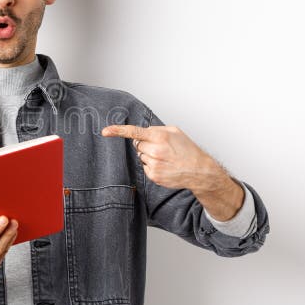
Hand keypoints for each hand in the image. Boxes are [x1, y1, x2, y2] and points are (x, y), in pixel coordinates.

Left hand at [101, 124, 217, 189]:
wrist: (199, 171)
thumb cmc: (188, 150)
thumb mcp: (175, 131)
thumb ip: (156, 129)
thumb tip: (142, 132)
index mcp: (159, 136)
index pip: (134, 132)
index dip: (117, 131)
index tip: (105, 131)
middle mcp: (155, 150)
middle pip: (137, 145)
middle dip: (145, 145)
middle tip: (162, 148)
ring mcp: (153, 164)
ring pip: (141, 156)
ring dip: (149, 156)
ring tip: (166, 158)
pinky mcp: (153, 175)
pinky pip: (145, 167)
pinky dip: (152, 166)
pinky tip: (165, 166)